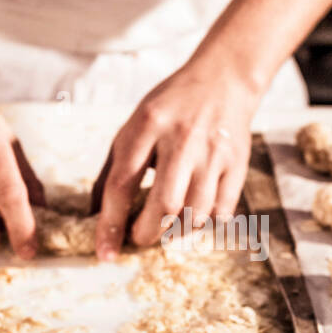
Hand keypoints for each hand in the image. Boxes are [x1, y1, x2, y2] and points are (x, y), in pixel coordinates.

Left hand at [93, 65, 259, 259]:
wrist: (224, 79)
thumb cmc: (171, 108)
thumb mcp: (135, 125)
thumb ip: (113, 168)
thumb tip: (94, 216)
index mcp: (147, 125)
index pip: (122, 183)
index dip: (111, 224)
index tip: (105, 253)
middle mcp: (181, 139)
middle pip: (164, 205)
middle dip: (147, 233)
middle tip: (140, 236)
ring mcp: (213, 152)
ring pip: (195, 213)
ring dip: (177, 233)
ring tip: (169, 228)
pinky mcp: (237, 163)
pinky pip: (222, 211)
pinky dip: (205, 224)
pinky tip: (195, 216)